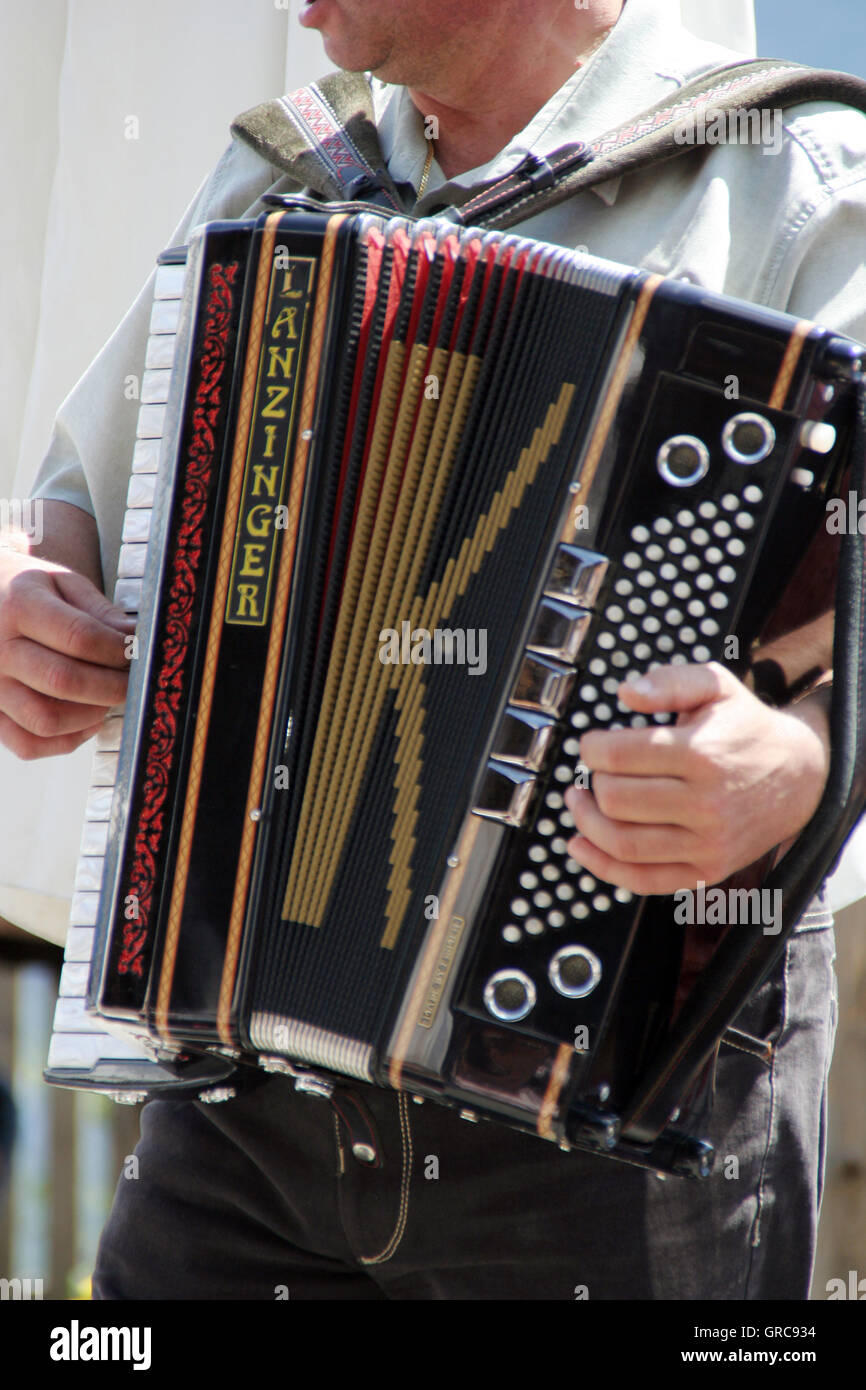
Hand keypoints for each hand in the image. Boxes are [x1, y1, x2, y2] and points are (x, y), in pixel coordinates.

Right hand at [0, 546, 134, 759]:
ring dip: (91, 715)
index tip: (137, 652)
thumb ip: (98, 610)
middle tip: (133, 681)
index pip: (79, 637)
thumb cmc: (25, 592)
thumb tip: (132, 640)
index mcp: (19, 606)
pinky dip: (66, 740)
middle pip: (64, 681)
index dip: (118, 650)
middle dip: (113, 686)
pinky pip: (29, 744)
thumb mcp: (61, 582)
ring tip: (108, 697)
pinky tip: (86, 719)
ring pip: (46, 720)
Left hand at [563, 662, 829, 893]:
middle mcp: (705, 803)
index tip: (592, 744)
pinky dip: (603, 866)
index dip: (592, 748)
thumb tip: (627, 693)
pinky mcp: (706, 871)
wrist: (800, 777)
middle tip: (592, 772)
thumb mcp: (716, 685)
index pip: (619, 756)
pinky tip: (581, 845)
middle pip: (615, 799)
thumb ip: (669, 681)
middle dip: (591, 782)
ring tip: (580, 802)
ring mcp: (707, 843)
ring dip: (587, 823)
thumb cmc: (745, 728)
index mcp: (702, 754)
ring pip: (623, 842)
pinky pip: (642, 879)